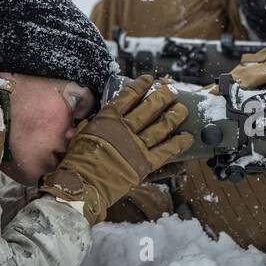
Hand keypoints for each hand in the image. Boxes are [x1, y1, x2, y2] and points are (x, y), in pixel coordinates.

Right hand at [41, 75, 192, 224]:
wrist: (81, 185)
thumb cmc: (77, 162)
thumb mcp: (80, 134)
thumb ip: (93, 123)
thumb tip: (97, 116)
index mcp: (108, 119)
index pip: (128, 95)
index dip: (141, 85)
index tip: (150, 79)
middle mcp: (125, 128)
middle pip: (150, 107)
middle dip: (163, 96)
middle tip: (171, 90)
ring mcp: (137, 145)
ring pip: (162, 125)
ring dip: (175, 115)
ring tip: (183, 108)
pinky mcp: (145, 163)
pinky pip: (167, 151)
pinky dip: (179, 143)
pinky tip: (188, 137)